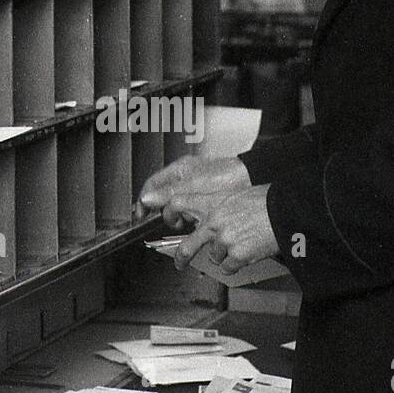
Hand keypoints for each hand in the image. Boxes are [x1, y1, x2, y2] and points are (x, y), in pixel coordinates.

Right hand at [136, 154, 251, 228]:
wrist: (252, 180)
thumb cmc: (227, 176)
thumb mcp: (192, 186)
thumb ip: (168, 193)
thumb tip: (146, 199)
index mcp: (179, 170)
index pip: (152, 185)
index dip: (144, 201)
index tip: (141, 215)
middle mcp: (185, 177)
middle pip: (164, 199)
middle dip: (169, 213)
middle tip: (177, 222)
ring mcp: (196, 187)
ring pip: (179, 207)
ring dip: (182, 217)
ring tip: (191, 222)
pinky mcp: (207, 198)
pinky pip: (192, 211)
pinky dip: (193, 219)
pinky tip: (200, 223)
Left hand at [173, 186, 279, 273]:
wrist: (285, 210)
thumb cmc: (266, 201)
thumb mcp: (235, 195)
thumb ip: (219, 207)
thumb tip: (211, 220)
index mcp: (212, 203)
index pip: (178, 203)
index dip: (169, 213)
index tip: (171, 222)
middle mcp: (214, 222)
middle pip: (188, 246)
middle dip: (182, 258)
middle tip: (180, 263)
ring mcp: (224, 240)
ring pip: (214, 257)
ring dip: (225, 255)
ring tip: (242, 244)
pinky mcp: (236, 255)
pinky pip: (228, 268)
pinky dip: (236, 265)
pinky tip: (247, 254)